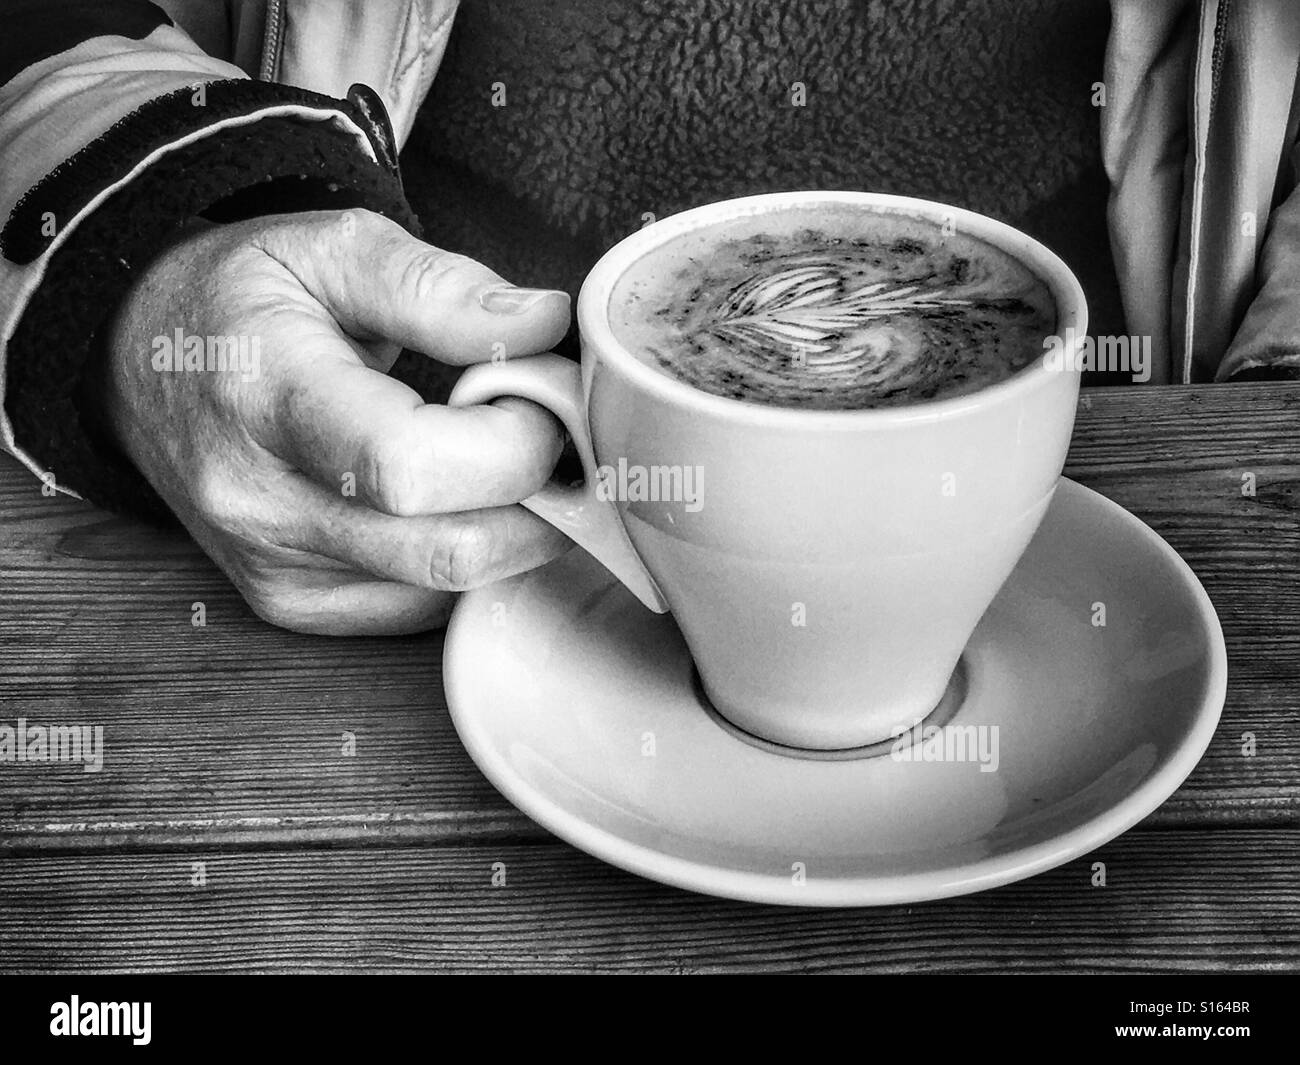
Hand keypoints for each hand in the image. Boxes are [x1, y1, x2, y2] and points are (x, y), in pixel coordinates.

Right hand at [104, 208, 572, 634]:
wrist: (138, 363)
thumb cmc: (239, 301)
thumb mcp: (329, 248)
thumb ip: (439, 287)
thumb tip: (545, 325)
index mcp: (267, 400)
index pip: (410, 467)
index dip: (511, 444)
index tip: (545, 400)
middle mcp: (263, 507)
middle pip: (449, 548)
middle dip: (538, 497)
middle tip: (552, 436)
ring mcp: (277, 570)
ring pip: (449, 588)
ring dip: (514, 532)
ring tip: (504, 459)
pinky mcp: (295, 606)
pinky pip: (422, 607)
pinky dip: (466, 558)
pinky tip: (458, 501)